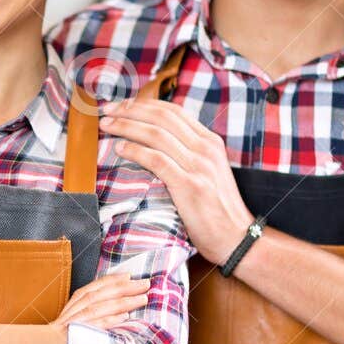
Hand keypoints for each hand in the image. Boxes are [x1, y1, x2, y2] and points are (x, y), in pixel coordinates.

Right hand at [54, 274, 149, 328]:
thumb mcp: (73, 331)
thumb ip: (91, 319)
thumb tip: (118, 312)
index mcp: (70, 311)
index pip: (91, 289)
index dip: (110, 280)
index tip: (129, 275)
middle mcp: (69, 315)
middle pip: (97, 296)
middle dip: (123, 288)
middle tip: (144, 284)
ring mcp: (70, 327)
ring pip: (97, 309)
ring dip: (122, 303)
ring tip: (142, 299)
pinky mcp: (71, 341)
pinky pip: (92, 328)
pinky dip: (108, 322)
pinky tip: (124, 318)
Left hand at [100, 98, 252, 263]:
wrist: (237, 238)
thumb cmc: (217, 210)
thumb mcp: (208, 173)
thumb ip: (189, 155)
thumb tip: (158, 144)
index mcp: (210, 142)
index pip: (173, 112)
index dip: (145, 105)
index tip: (123, 104)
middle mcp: (206, 149)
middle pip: (162, 118)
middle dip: (130, 110)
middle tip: (108, 109)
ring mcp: (199, 166)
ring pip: (157, 135)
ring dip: (127, 126)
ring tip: (106, 125)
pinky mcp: (190, 186)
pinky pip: (157, 161)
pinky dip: (135, 151)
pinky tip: (119, 149)